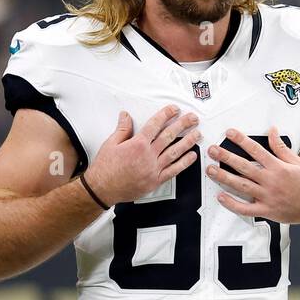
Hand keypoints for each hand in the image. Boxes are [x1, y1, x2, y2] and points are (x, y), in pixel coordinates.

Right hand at [83, 106, 200, 205]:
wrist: (102, 189)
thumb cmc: (105, 168)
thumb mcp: (110, 144)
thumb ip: (122, 129)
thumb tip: (126, 116)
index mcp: (137, 144)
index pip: (155, 125)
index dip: (166, 115)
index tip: (174, 110)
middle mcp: (148, 155)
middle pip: (169, 136)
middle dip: (183, 125)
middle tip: (192, 118)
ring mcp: (153, 169)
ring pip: (175, 152)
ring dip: (188, 142)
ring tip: (197, 134)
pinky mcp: (155, 180)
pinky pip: (173, 171)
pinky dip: (184, 163)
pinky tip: (191, 156)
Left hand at [206, 126, 299, 224]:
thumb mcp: (296, 161)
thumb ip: (281, 147)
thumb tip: (272, 130)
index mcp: (278, 167)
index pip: (256, 150)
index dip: (241, 140)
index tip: (229, 133)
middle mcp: (271, 181)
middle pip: (244, 166)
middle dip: (226, 156)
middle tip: (212, 149)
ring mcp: (267, 197)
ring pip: (241, 186)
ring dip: (223, 177)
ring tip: (210, 169)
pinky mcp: (266, 211)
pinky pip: (245, 208)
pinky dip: (232, 204)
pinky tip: (221, 196)